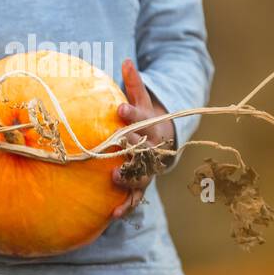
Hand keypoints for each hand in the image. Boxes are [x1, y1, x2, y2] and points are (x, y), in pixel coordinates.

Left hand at [110, 59, 176, 219]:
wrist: (161, 144)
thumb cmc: (144, 119)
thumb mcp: (141, 100)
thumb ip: (133, 83)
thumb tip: (125, 60)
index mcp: (150, 125)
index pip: (142, 117)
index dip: (131, 113)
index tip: (120, 108)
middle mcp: (151, 148)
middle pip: (142, 147)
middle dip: (131, 145)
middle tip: (118, 143)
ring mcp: (148, 168)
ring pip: (141, 173)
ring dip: (128, 176)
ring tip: (113, 177)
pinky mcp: (141, 185)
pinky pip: (135, 197)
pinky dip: (126, 206)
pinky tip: (112, 214)